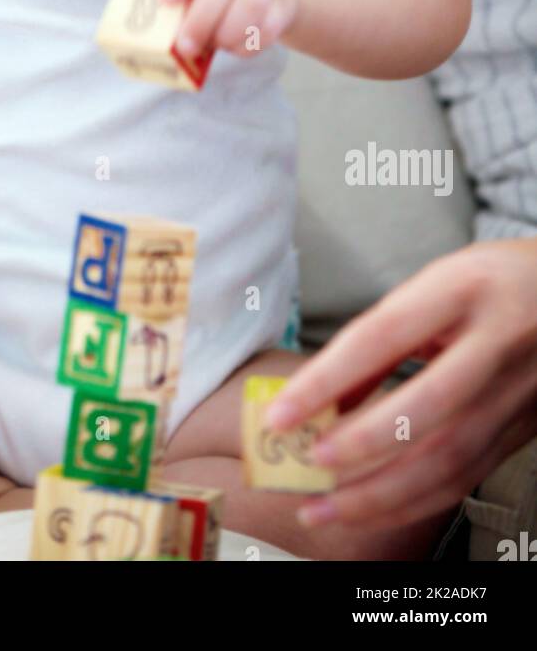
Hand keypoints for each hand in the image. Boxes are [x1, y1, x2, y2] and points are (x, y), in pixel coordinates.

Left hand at [264, 240, 536, 529]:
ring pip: (450, 458)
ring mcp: (518, 393)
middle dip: (360, 447)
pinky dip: (414, 502)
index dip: (327, 380)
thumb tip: (320, 396)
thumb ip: (382, 336)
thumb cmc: (489, 282)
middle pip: (427, 409)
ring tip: (324, 509)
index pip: (383, 337)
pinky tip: (373, 509)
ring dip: (381, 495)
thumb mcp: (435, 285)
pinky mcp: (524, 430)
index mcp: (463, 289)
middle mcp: (497, 343)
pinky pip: (466, 477)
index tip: (281, 414)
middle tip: (308, 467)